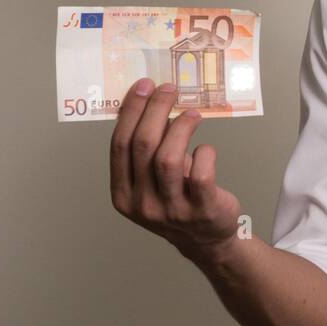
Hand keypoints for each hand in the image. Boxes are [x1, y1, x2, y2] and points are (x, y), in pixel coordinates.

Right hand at [109, 77, 243, 263]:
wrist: (206, 239)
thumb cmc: (177, 200)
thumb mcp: (150, 181)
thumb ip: (146, 151)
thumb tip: (154, 103)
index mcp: (123, 194)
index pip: (119, 145)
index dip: (131, 111)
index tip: (144, 86)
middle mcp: (142, 204)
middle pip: (143, 146)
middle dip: (156, 110)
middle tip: (170, 89)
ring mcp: (171, 210)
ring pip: (168, 158)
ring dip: (181, 127)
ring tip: (193, 113)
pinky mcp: (202, 210)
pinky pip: (201, 174)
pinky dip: (205, 153)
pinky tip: (206, 148)